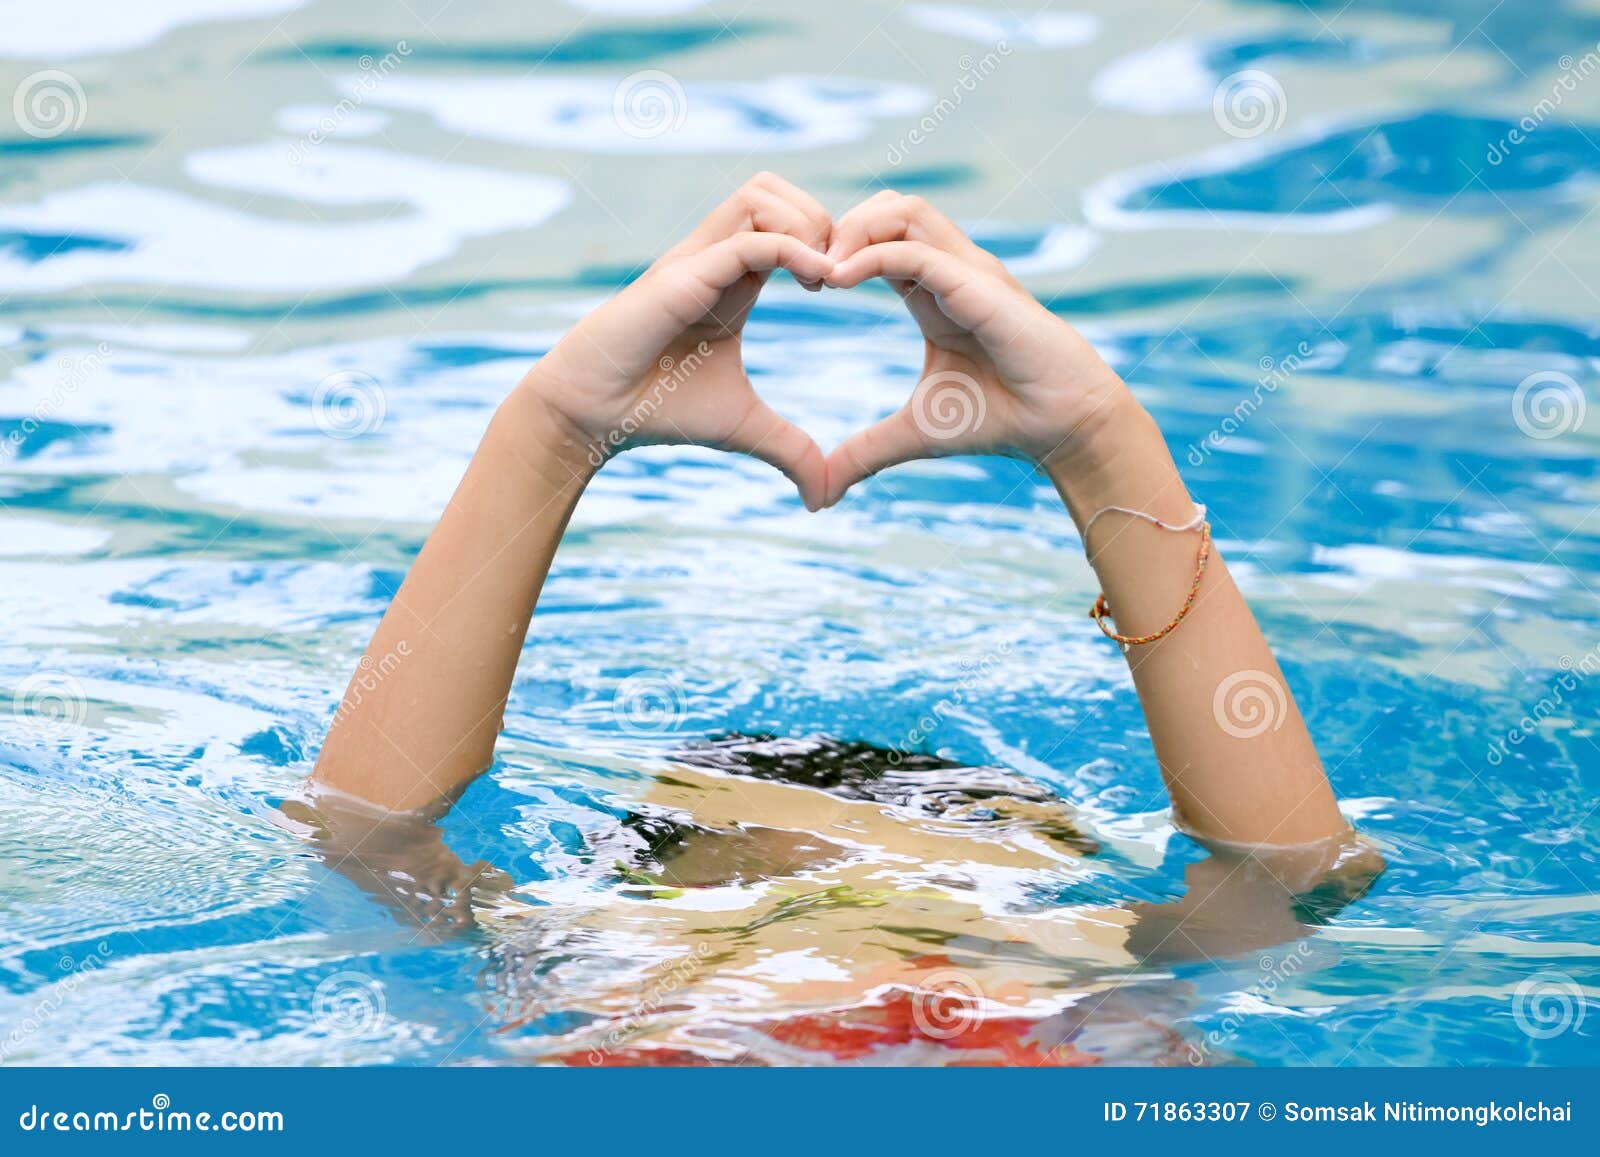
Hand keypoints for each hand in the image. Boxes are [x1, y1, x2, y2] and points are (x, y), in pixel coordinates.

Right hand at [522, 173, 835, 508]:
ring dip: (806, 224)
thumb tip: (825, 497)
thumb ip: (791, 451)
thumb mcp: (744, 428)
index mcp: (734, 280)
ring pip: (760, 194)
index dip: (828, 244)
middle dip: (822, 219)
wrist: (595, 415)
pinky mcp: (684, 275)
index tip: (849, 289)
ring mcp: (697, 260)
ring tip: (827, 278)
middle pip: (775, 190)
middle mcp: (716, 259)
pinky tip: (818, 285)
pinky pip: (747, 239)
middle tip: (842, 275)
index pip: (787, 223)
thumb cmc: (659, 410)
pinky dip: (791, 250)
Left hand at [820, 191, 1135, 506]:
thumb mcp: (913, 433)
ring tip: (820, 270)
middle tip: (802, 270)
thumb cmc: (999, 418)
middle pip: (886, 206)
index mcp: (931, 290)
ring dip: (852, 229)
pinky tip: (838, 280)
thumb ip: (864, 452)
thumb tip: (819, 493)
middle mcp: (949, 269)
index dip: (834, 249)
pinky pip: (918, 251)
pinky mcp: (979, 285)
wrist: (1061, 426)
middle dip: (836, 226)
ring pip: (902, 210)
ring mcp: (967, 270)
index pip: (877, 237)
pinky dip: (873, 255)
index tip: (803, 285)